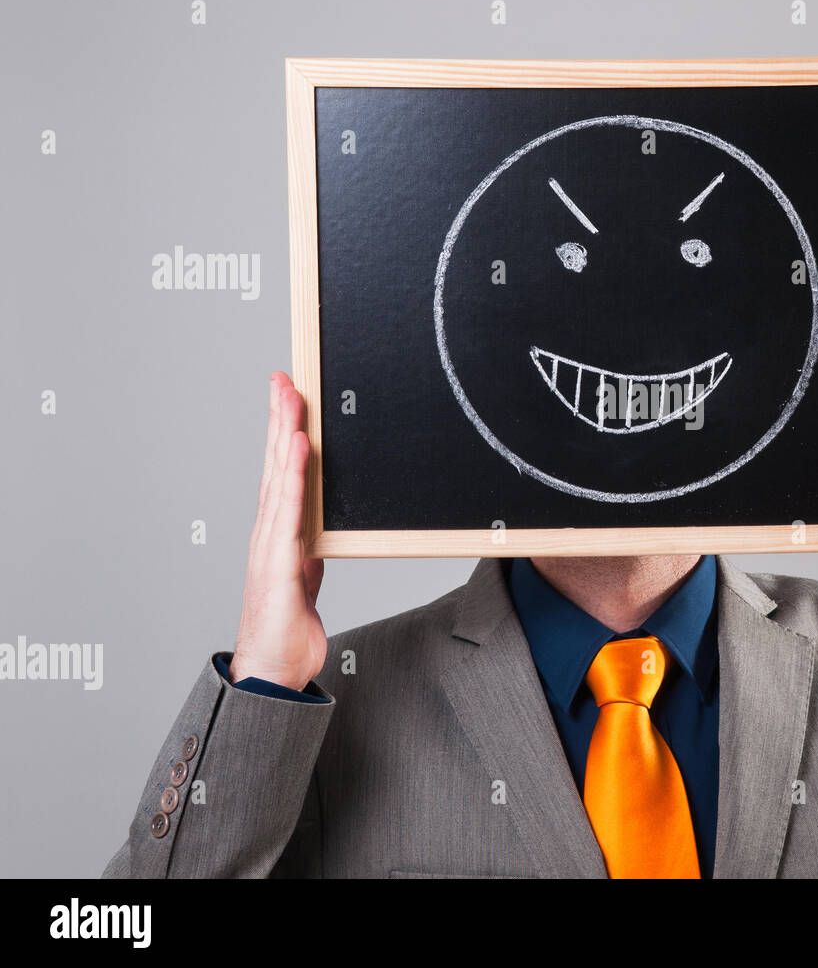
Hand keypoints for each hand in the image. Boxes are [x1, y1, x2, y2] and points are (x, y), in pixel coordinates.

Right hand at [229, 372, 326, 690]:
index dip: (284, 432)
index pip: (283, 472)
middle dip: (281, 419)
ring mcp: (271, 544)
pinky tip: (301, 449)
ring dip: (286, 434)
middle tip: (285, 377)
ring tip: (291, 398)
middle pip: (277, 464)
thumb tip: (316, 537)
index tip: (289, 395)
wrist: (273, 672)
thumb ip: (308, 555)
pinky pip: (290, 511)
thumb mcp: (306, 581)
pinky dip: (296, 477)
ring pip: (280, 478)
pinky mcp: (279, 563)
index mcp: (279, 533)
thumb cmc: (285, 630)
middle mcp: (270, 532)